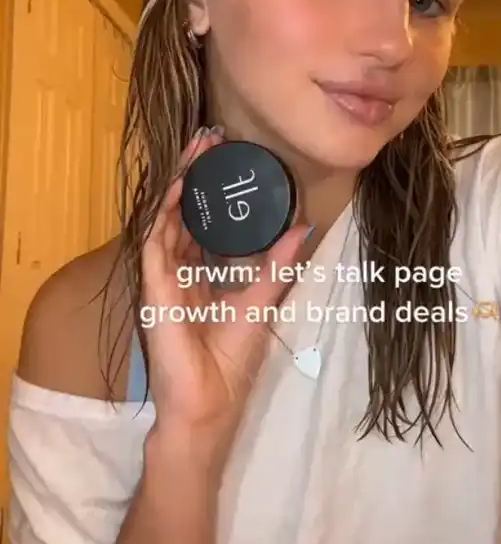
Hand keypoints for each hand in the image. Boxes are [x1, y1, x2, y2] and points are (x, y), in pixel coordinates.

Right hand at [140, 128, 309, 460]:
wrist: (206, 406)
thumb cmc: (229, 365)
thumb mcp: (259, 304)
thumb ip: (275, 266)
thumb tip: (303, 227)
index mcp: (201, 278)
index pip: (204, 222)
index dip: (212, 190)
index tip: (227, 156)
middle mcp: (179, 274)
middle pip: (183, 213)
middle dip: (194, 175)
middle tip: (209, 137)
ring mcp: (163, 281)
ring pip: (166, 220)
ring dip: (179, 184)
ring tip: (195, 149)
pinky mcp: (154, 291)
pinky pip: (154, 244)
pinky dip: (164, 215)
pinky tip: (177, 189)